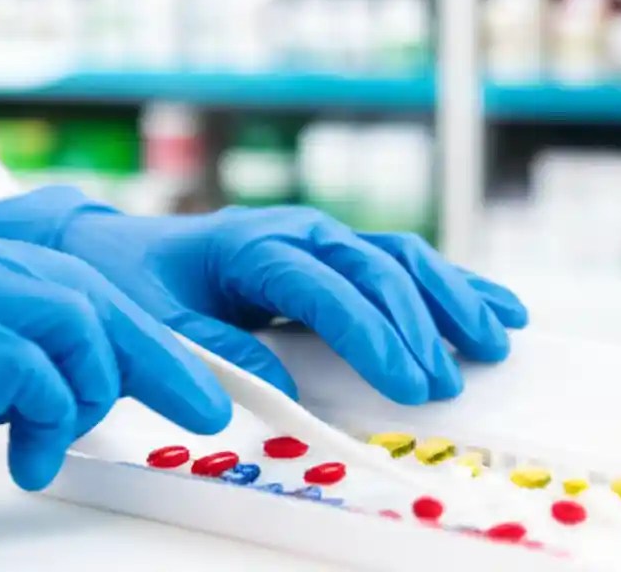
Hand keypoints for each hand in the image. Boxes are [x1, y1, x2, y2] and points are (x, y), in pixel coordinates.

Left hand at [0, 187, 528, 405]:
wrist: (123, 249)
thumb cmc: (138, 285)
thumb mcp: (158, 322)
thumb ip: (216, 350)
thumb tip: (281, 387)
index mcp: (255, 245)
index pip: (326, 289)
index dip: (372, 335)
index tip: (407, 382)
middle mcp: (300, 232)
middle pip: (376, 271)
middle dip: (419, 329)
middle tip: (446, 386)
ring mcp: (324, 237)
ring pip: (404, 259)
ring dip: (453, 298)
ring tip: (495, 340)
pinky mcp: (339, 252)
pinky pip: (406, 262)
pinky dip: (454, 284)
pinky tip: (498, 306)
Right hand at [0, 217, 229, 547]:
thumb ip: (10, 349)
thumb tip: (92, 375)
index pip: (65, 277)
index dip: (129, 325)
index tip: (178, 367)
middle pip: (87, 292)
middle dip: (154, 355)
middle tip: (203, 404)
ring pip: (80, 328)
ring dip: (84, 399)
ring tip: (47, 442)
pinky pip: (46, 379)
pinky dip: (50, 427)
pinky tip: (23, 458)